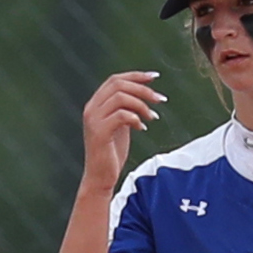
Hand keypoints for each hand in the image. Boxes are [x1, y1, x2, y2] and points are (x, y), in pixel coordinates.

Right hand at [81, 71, 164, 191]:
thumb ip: (125, 110)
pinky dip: (136, 118)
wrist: (100, 177)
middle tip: (161, 100)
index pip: (115, 80)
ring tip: (153, 117)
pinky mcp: (99, 132)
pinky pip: (121, 115)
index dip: (136, 75)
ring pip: (121, 97)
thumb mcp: (120, 127)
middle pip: (118, 84)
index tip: (155, 77)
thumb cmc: (112, 153)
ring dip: (142, 105)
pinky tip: (143, 128)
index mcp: (96, 104)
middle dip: (143, 89)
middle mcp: (91, 108)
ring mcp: (93, 119)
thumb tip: (142, 96)